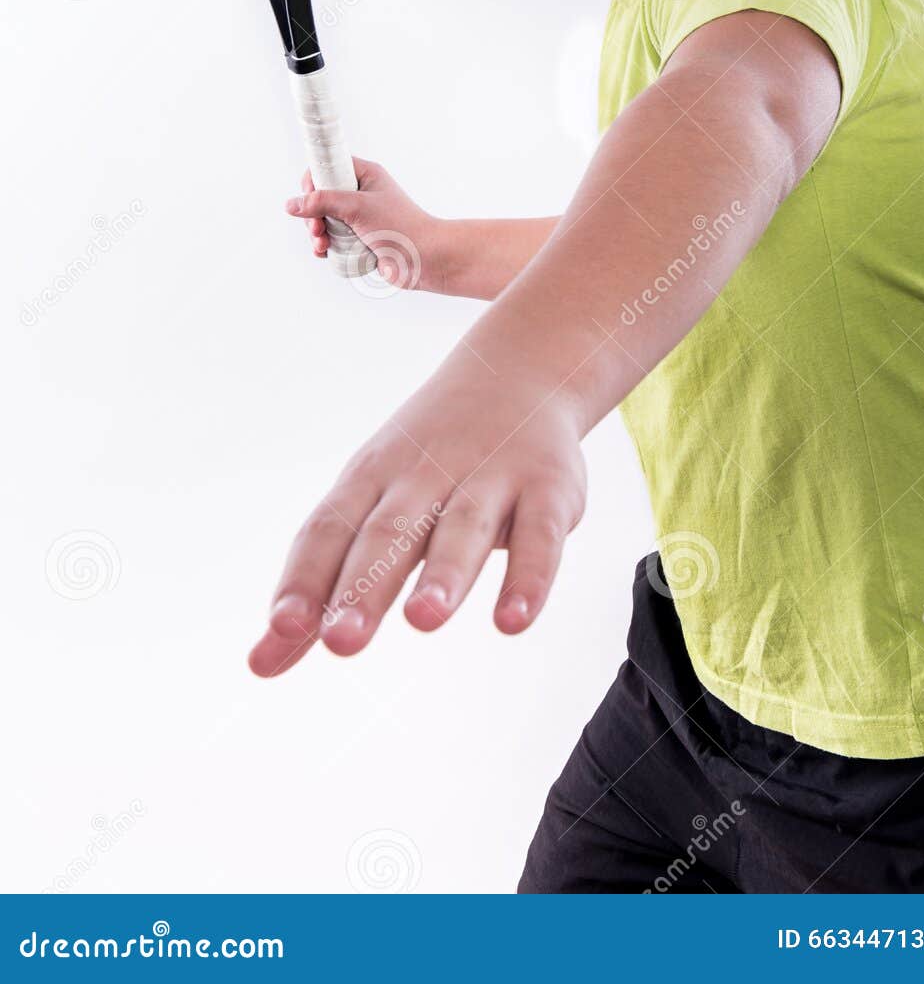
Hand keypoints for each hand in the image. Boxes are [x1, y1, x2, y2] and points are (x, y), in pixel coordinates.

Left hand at [247, 374, 586, 677]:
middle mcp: (424, 476)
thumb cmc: (427, 462)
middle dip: (364, 586)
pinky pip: (539, 535)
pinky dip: (529, 576)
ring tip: (423, 621)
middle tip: (341, 642)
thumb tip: (261, 664)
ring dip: (444, 575)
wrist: (518, 374)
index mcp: (371, 480)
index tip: (283, 629)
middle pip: (390, 532)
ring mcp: (489, 478)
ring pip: (463, 528)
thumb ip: (322, 590)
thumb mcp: (369, 508)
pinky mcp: (547, 490)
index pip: (329, 529)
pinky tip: (512, 620)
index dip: (305, 579)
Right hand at [286, 157, 442, 289]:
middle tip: (317, 229)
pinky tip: (325, 252)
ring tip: (321, 245)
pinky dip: (325, 245)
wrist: (426, 258)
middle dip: (312, 214)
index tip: (309, 198)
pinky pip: (333, 238)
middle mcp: (362, 194)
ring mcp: (360, 218)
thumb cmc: (401, 226)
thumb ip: (323, 202)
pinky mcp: (360, 238)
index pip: (329, 167)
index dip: (314, 181)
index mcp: (366, 175)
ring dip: (317, 233)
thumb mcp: (357, 208)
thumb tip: (292, 204)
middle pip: (321, 196)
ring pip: (325, 220)